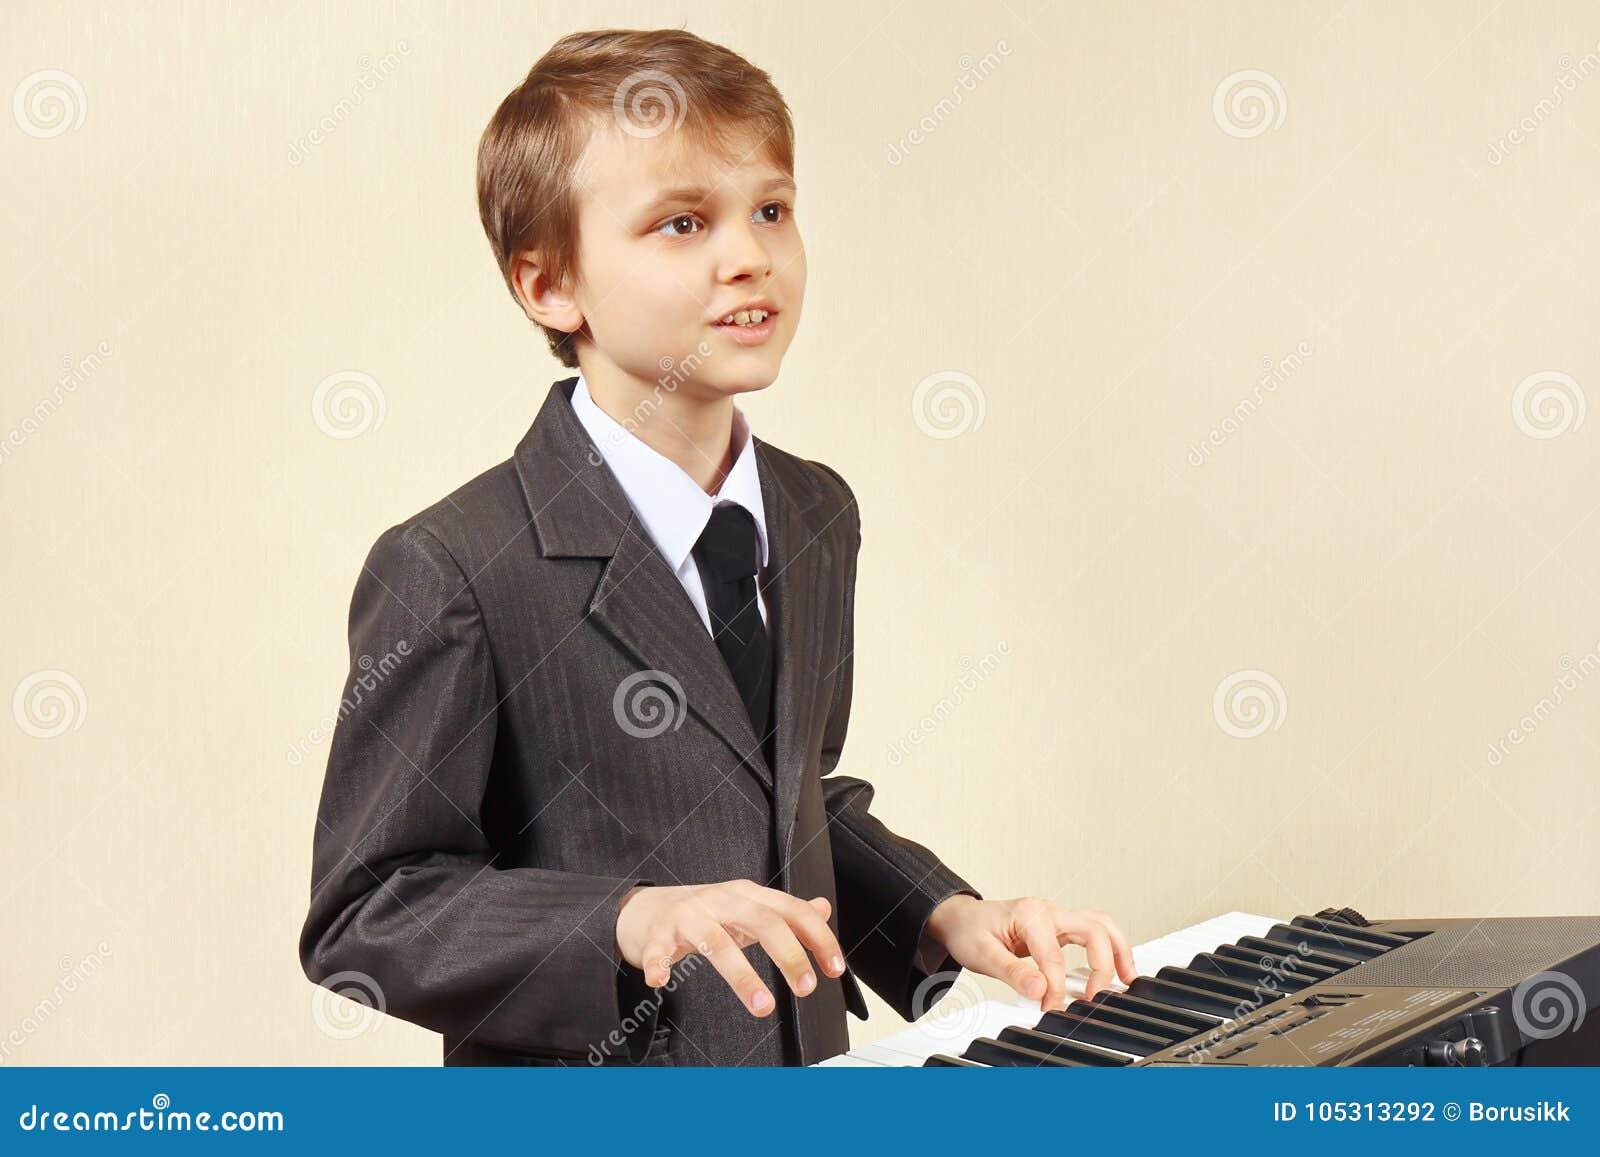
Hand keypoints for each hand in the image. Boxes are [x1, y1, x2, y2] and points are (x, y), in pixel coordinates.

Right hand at [615, 880, 846, 1016]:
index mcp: (749, 895)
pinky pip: (658, 947)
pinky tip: (659, 981)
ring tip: (762, 1006)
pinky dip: (659, 962)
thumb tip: (822, 908)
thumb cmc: (705, 913)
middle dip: (789, 955)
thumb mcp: (748, 907)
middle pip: (763, 922)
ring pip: (717, 942)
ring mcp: (690, 914)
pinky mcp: (658, 931)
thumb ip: (785, 911)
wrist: (648, 908)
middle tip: (807, 989)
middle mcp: (722, 900)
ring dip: (742, 976)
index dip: (818, 938)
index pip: (792, 911)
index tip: (835, 969)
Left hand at [925, 895, 1136, 1008]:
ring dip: (1118, 950)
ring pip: (1100, 925)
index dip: (1056, 989)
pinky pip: (1093, 931)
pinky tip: (1114, 968)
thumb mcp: (981, 953)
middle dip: (1102, 965)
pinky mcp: (1058, 925)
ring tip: (1127, 979)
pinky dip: (1108, 948)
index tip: (1051, 1011)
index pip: (1054, 957)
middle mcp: (1048, 910)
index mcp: (1029, 914)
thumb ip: (1012, 972)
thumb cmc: (968, 931)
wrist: (959, 918)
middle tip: (1097, 997)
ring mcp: (1055, 916)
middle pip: (1094, 930)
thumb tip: (1039, 989)